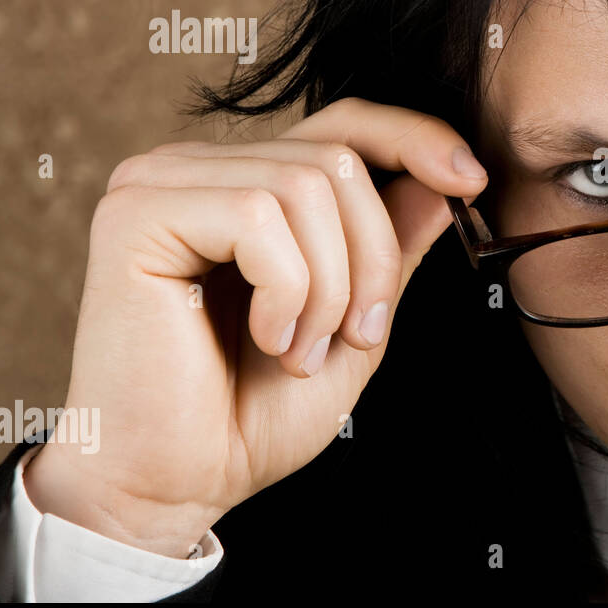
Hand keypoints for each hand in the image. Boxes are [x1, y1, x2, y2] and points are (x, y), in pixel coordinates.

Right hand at [24, 98, 486, 557]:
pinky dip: (287, 291)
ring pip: (306, 186)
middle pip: (338, 159)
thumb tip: (445, 179)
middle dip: (373, 259)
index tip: (472, 180)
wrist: (177, 484)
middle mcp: (200, 169)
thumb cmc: (253, 411)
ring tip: (300, 350)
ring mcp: (161, 184)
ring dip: (329, 288)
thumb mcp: (355, 318)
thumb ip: (393, 245)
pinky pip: (258, 217)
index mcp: (249, 185)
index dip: (414, 138)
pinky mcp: (135, 214)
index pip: (344, 123)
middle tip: (354, 336)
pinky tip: (267, 339)